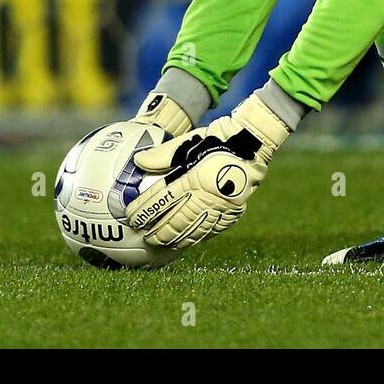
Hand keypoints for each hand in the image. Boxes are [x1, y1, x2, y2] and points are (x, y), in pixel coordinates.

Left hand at [123, 94, 289, 249]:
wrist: (251, 144)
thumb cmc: (215, 140)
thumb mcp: (186, 141)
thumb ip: (162, 154)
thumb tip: (139, 162)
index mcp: (193, 177)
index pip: (162, 199)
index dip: (145, 211)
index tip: (132, 218)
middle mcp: (206, 195)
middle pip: (176, 219)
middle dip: (157, 230)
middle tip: (144, 236)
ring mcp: (222, 206)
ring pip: (193, 228)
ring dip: (174, 237)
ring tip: (161, 243)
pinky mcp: (233, 211)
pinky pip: (212, 229)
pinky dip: (196, 236)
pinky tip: (186, 240)